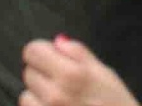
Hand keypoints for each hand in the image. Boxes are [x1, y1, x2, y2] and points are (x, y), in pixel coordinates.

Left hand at [22, 37, 139, 105]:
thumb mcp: (104, 72)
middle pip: (28, 72)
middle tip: (63, 84)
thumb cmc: (116, 105)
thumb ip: (79, 52)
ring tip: (60, 101)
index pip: (32, 51)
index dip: (42, 52)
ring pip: (26, 96)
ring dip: (38, 96)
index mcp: (71, 74)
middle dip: (42, 74)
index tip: (51, 58)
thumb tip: (58, 41)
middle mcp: (55, 94)